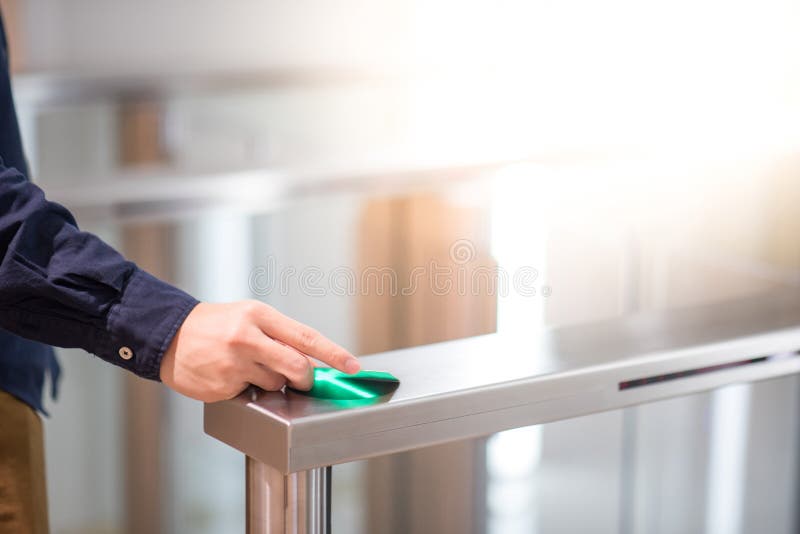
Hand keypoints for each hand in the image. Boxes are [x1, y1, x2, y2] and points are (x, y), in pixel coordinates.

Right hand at [159, 300, 359, 401]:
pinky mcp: (223, 385)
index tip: (353, 366)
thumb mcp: (250, 318)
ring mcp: (234, 363)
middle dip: (306, 378)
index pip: (306, 337)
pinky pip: (251, 395)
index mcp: (259, 316)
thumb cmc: (216, 326)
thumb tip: (312, 361)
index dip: (334, 354)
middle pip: (297, 367)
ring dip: (271, 382)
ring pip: (275, 384)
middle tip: (303, 380)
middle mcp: (248, 338)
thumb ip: (281, 337)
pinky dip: (248, 390)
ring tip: (248, 368)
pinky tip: (230, 375)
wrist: (169, 335)